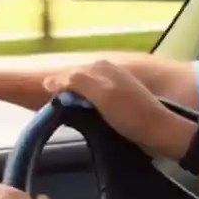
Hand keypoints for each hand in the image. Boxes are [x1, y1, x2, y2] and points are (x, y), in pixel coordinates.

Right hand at [44, 60, 179, 157]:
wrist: (160, 131)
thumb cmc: (131, 113)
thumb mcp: (102, 95)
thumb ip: (77, 82)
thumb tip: (49, 81)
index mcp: (100, 67)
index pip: (67, 73)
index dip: (53, 86)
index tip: (38, 104)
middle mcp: (106, 72)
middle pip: (74, 80)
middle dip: (61, 93)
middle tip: (47, 112)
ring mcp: (113, 86)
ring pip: (83, 91)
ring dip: (71, 102)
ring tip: (60, 117)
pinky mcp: (118, 101)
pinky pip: (92, 100)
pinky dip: (83, 108)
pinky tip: (80, 119)